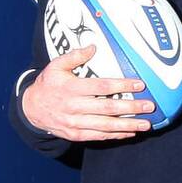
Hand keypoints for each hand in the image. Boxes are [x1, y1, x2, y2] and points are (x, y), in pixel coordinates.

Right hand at [21, 45, 154, 141]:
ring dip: (128, 125)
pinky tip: (130, 133)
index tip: (139, 84)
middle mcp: (74, 107)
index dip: (122, 86)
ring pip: (106, 125)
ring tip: (146, 124)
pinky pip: (99, 136)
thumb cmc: (49, 85)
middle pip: (107, 108)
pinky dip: (116, 135)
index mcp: (71, 88)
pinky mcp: (76, 135)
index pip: (102, 86)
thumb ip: (74, 56)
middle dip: (131, 108)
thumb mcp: (55, 66)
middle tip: (149, 106)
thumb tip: (93, 46)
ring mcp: (75, 123)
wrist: (32, 109)